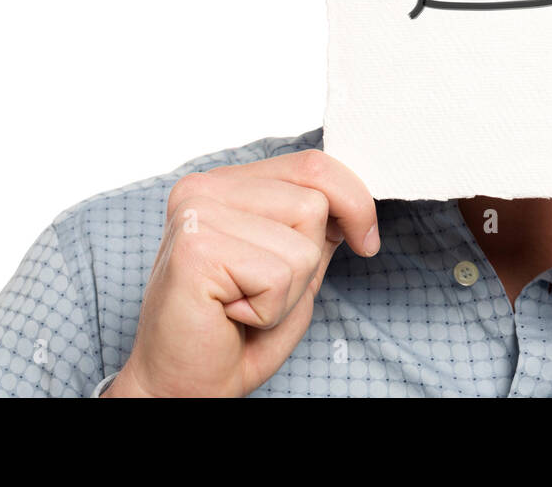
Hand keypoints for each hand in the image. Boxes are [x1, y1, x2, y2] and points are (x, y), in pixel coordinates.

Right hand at [104, 149, 377, 396]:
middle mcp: (204, 186)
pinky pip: (278, 275)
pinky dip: (268, 310)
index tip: (366, 242)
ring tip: (244, 304)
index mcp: (227, 182)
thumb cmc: (238, 331)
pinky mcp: (194, 247)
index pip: (312, 165)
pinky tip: (230, 315)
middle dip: (309, 261)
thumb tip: (357, 198)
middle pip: (314, 202)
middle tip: (262, 293)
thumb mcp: (295, 266)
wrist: (185, 385)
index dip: (354, 202)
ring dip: (288, 291)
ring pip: (303, 242)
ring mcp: (196, 212)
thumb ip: (317, 225)